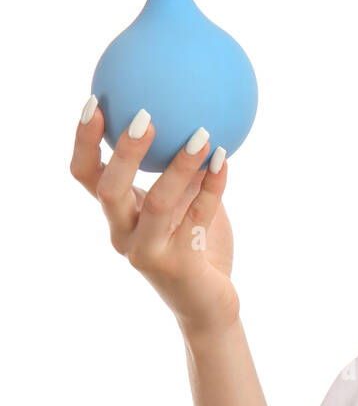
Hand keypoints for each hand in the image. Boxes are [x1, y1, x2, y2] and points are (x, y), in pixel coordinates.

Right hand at [70, 97, 239, 340]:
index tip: (95, 101)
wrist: (208, 303)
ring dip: (180, 166)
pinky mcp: (178, 266)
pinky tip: (225, 160)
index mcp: (118, 214)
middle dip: (123, 153)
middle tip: (144, 117)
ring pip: (158, 205)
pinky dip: (213, 187)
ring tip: (201, 134)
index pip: (87, 176)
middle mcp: (124, 233)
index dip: (84, 142)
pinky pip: (199, 218)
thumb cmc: (196, 245)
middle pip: (109, 191)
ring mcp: (148, 252)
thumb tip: (196, 114)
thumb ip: (183, 170)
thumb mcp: (186, 202)